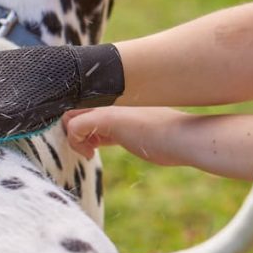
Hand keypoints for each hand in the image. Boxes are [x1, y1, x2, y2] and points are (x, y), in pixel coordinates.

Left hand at [63, 106, 190, 164]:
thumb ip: (119, 130)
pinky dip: (75, 143)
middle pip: (71, 105)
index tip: (92, 142)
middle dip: (72, 129)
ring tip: (90, 151)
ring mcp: (108, 106)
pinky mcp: (107, 118)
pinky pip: (74, 127)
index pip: (84, 103)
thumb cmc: (168, 139)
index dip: (80, 122)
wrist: (184, 137)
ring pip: (68, 114)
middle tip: (88, 146)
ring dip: (72, 136)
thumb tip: (108, 139)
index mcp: (117, 99)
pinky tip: (91, 154)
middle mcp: (110, 98)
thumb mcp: (137, 131)